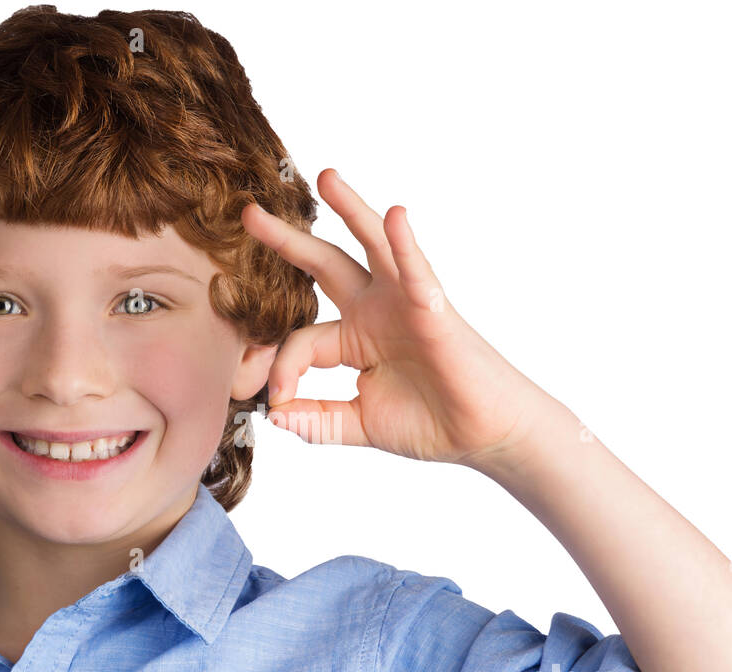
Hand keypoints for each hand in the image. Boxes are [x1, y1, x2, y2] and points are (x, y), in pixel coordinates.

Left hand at [241, 168, 556, 468]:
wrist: (482, 435)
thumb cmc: (432, 422)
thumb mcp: (358, 424)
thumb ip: (318, 421)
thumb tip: (277, 416)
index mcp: (353, 336)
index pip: (299, 340)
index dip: (281, 370)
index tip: (277, 404)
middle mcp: (375, 310)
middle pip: (324, 264)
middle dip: (286, 239)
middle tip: (249, 214)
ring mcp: (403, 304)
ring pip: (372, 246)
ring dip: (351, 208)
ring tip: (325, 177)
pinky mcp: (434, 310)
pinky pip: (418, 271)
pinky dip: (406, 244)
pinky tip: (394, 215)